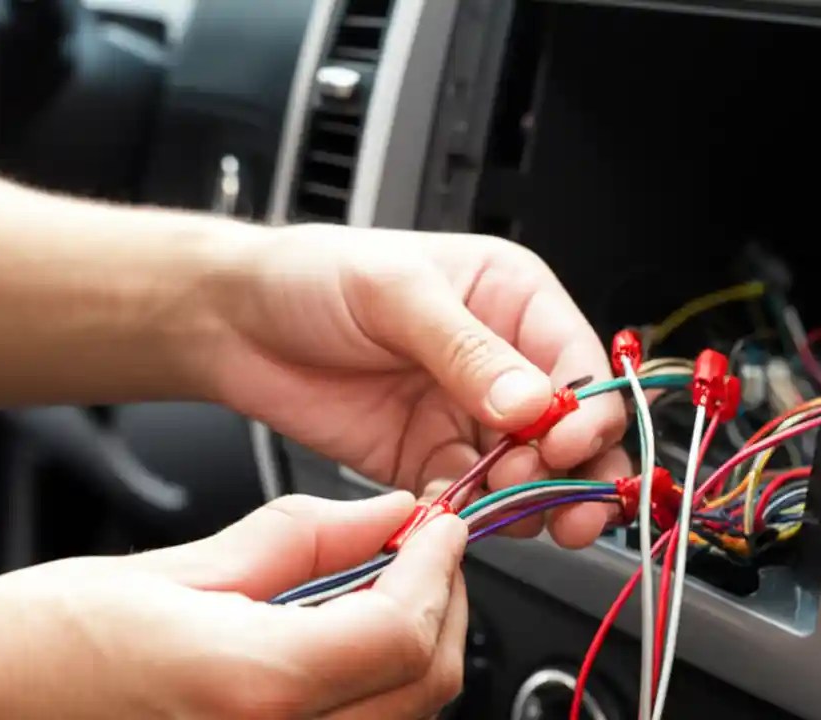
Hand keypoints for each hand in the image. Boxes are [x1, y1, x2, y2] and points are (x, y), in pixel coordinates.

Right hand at [0, 494, 465, 719]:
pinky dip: (373, 684)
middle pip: (422, 684)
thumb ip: (298, 542)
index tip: (439, 523)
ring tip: (385, 581)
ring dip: (414, 644)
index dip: (439, 568)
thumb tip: (384, 514)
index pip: (403, 632)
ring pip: (401, 717)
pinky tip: (343, 635)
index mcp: (251, 688)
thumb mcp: (176, 569)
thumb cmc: (35, 647)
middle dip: (442, 604)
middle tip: (422, 545)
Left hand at [203, 225, 630, 546]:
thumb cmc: (313, 276)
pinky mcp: (427, 459)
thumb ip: (467, 350)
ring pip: (527, 471)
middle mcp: (500, 360)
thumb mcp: (396, 293)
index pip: (578, 362)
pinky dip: (469, 514)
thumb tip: (532, 402)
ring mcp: (465, 415)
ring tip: (509, 503)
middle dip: (573, 471)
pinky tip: (453, 511)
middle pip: (568, 428)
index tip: (565, 444)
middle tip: (563, 504)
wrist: (234, 321)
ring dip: (528, 497)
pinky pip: (468, 498)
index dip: (586, 410)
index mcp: (511, 299)